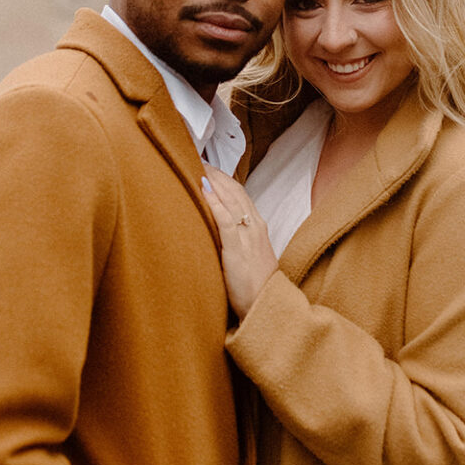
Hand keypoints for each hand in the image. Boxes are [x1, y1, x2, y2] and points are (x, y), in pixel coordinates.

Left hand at [201, 167, 278, 318]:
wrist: (267, 305)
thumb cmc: (255, 285)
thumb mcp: (248, 255)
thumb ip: (236, 239)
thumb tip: (216, 228)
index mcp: (257, 227)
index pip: (240, 193)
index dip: (224, 178)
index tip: (207, 166)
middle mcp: (255, 226)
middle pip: (235, 190)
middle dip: (216, 173)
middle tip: (197, 158)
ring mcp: (248, 236)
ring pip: (231, 199)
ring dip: (213, 180)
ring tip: (197, 166)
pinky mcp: (238, 249)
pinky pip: (226, 220)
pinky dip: (215, 202)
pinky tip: (204, 189)